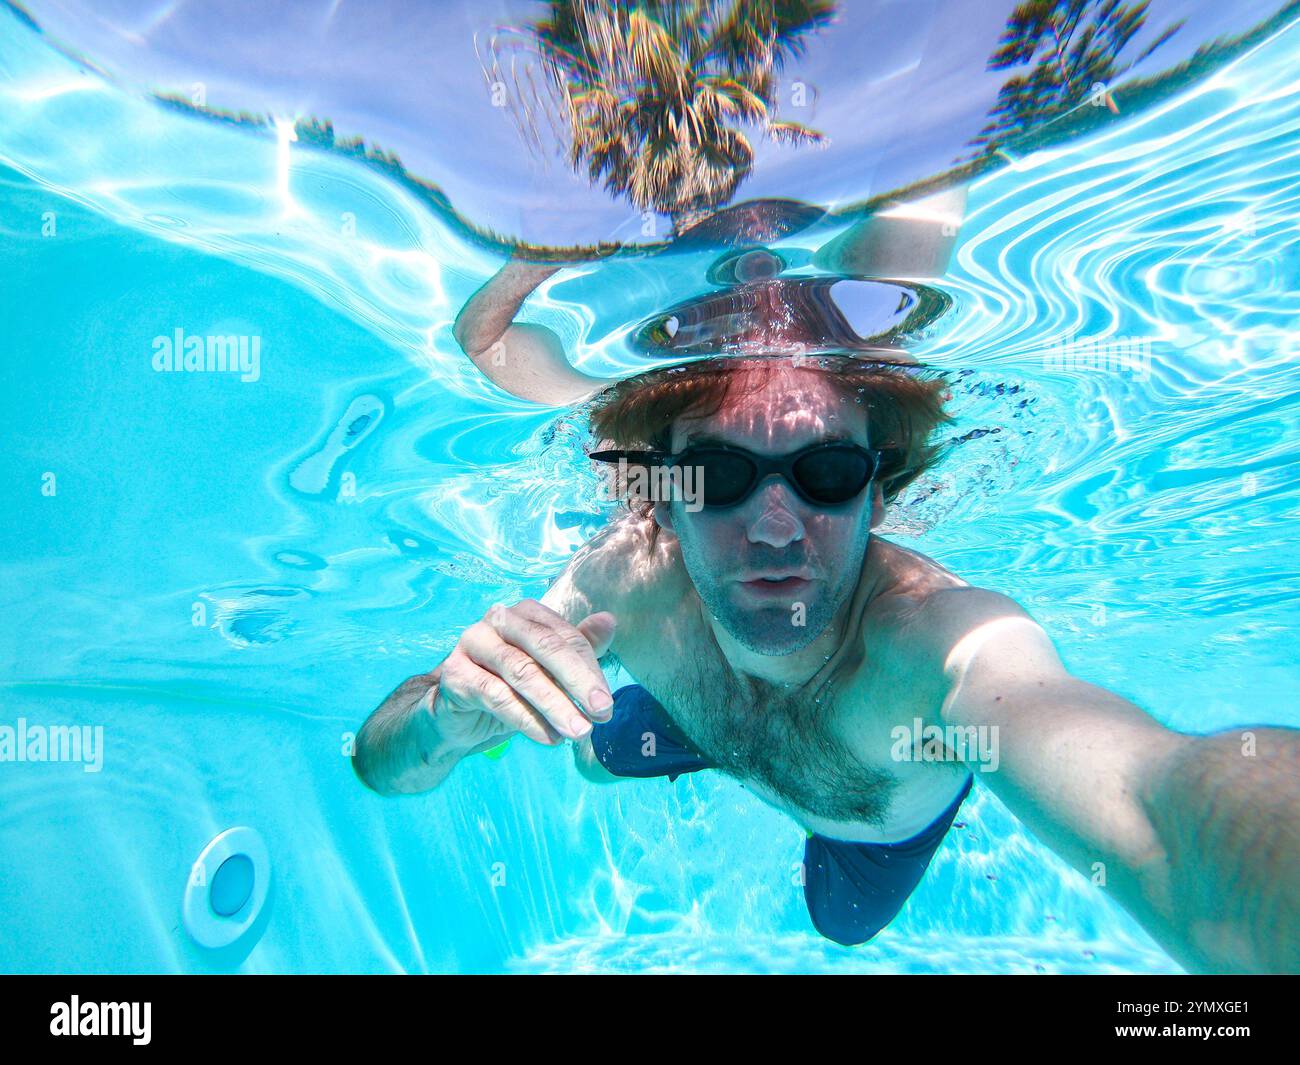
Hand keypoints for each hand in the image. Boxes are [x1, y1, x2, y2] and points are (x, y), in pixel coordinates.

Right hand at [432, 599, 615, 748]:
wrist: (457, 717)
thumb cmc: (510, 688)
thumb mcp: (548, 671)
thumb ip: (579, 648)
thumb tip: (609, 621)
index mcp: (526, 613)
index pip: (565, 637)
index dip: (590, 671)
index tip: (607, 704)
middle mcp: (498, 620)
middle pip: (545, 646)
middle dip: (577, 682)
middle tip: (602, 713)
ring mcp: (472, 642)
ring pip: (521, 671)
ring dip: (555, 705)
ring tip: (579, 731)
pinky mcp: (455, 672)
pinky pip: (495, 695)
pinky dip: (526, 718)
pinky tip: (548, 737)